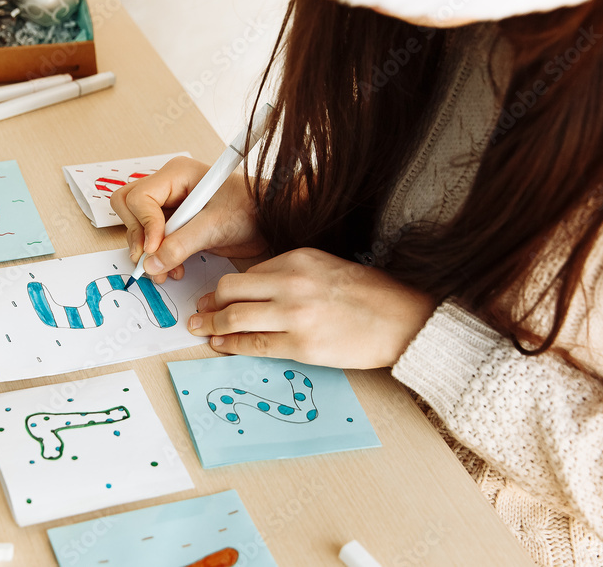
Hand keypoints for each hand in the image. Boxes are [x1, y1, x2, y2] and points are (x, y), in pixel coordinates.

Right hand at [111, 156, 267, 282]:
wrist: (269, 222)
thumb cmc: (250, 209)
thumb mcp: (215, 225)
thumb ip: (182, 244)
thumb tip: (153, 263)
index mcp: (175, 175)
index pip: (139, 198)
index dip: (144, 225)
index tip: (155, 248)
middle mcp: (168, 189)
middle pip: (128, 208)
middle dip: (137, 236)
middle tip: (150, 259)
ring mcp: (170, 208)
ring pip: (137, 228)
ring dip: (147, 252)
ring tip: (165, 271)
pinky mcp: (176, 227)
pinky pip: (153, 242)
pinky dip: (158, 258)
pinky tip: (174, 269)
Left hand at [187, 248, 436, 368]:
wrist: (402, 320)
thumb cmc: (368, 295)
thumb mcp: (326, 267)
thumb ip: (290, 274)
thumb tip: (254, 289)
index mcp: (298, 258)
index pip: (248, 271)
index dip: (226, 286)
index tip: (214, 294)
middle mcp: (292, 282)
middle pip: (231, 289)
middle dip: (210, 302)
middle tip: (199, 311)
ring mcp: (294, 314)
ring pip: (235, 317)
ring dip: (211, 325)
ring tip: (201, 329)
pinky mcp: (300, 345)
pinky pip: (253, 345)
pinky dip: (230, 344)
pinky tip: (220, 344)